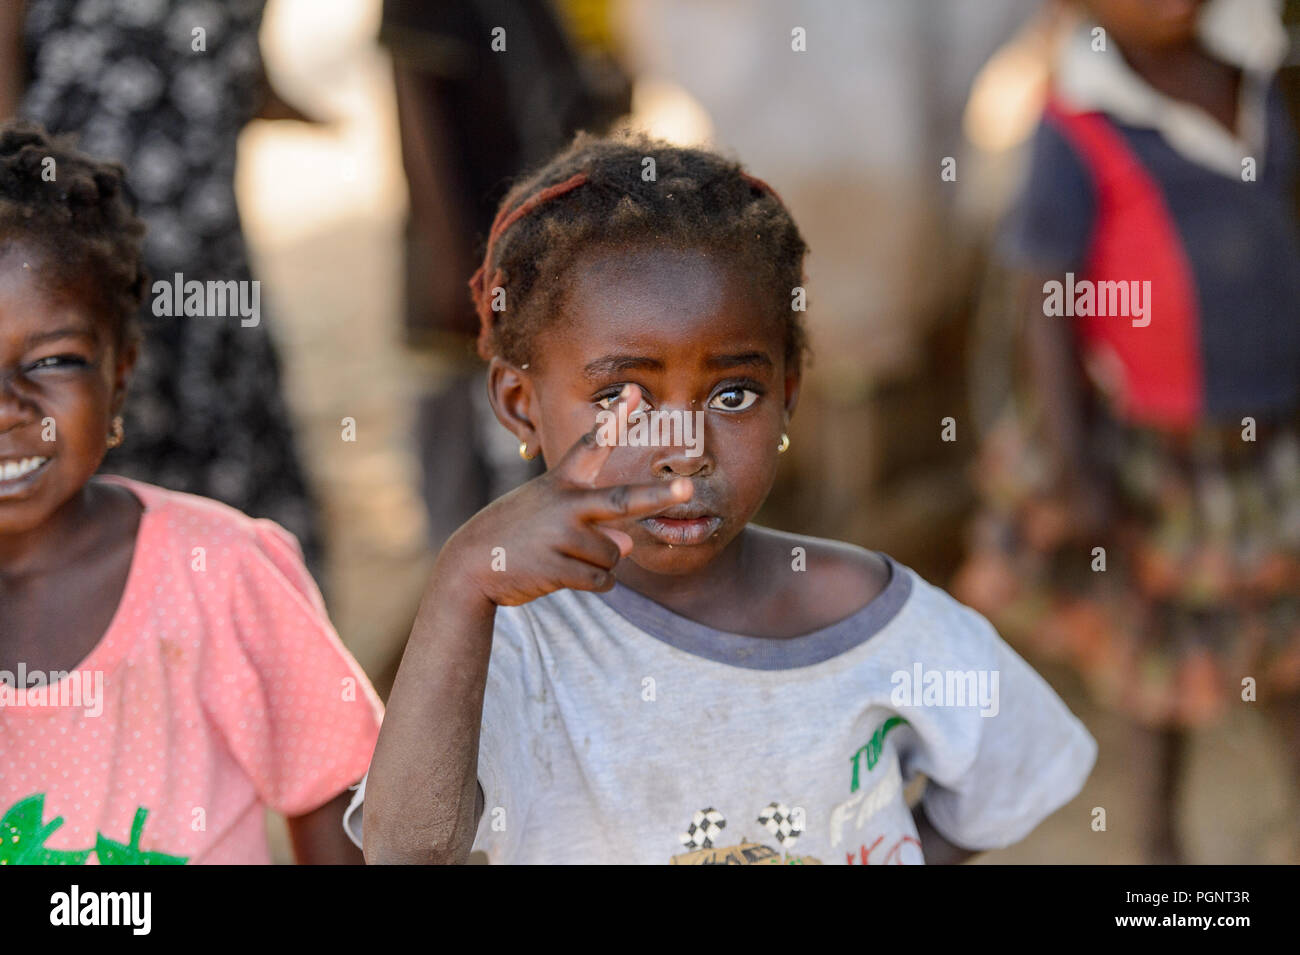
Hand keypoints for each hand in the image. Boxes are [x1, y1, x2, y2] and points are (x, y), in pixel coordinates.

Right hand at [439, 385, 691, 606]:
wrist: (470, 563)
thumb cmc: (519, 533)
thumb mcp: (551, 517)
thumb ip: (595, 523)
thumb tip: (626, 545)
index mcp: (561, 483)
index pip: (592, 446)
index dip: (615, 419)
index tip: (635, 392)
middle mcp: (564, 505)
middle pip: (620, 501)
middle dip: (656, 495)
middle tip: (685, 489)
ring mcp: (560, 536)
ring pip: (613, 554)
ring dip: (600, 562)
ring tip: (565, 556)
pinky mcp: (556, 567)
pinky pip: (602, 580)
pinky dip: (594, 582)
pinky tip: (564, 574)